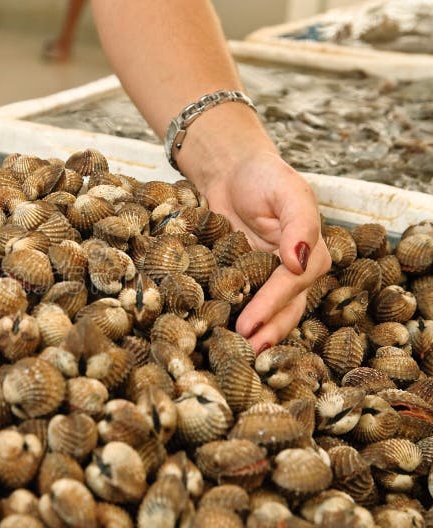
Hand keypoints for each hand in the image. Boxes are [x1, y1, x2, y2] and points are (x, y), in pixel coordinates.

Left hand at [198, 150, 331, 352]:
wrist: (232, 172)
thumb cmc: (264, 176)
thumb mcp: (287, 190)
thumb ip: (298, 222)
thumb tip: (299, 261)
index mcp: (311, 252)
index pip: (292, 284)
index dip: (271, 306)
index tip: (249, 325)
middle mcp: (293, 271)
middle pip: (286, 310)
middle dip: (266, 333)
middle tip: (244, 354)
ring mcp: (268, 278)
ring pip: (269, 314)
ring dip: (256, 336)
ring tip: (235, 355)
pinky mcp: (244, 279)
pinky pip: (242, 303)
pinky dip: (233, 320)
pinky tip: (218, 337)